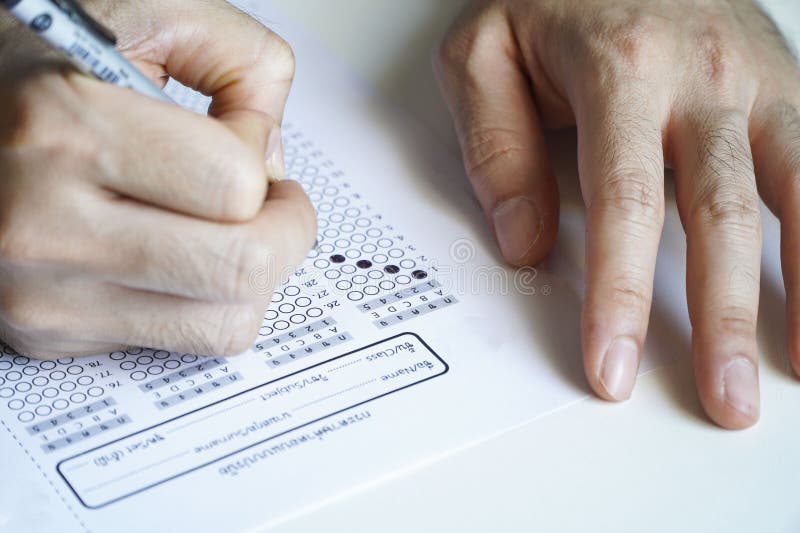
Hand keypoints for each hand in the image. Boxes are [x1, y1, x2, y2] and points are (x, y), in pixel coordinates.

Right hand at [0, 0, 315, 358]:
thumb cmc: (43, 67)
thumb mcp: (146, 13)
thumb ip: (242, 61)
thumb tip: (273, 163)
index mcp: (64, 124)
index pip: (234, 187)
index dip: (266, 170)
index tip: (257, 158)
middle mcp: (41, 220)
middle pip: (239, 270)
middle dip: (285, 236)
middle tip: (276, 210)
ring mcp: (38, 290)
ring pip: (219, 325)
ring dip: (249, 279)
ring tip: (228, 233)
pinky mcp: (44, 331)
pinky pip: (174, 341)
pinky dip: (196, 302)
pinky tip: (172, 256)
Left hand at [435, 0, 799, 427]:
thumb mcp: (482, 52)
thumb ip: (495, 146)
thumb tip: (525, 244)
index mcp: (621, 68)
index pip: (624, 202)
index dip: (620, 293)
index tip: (612, 365)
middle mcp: (703, 76)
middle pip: (720, 214)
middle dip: (722, 317)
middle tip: (723, 399)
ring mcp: (756, 80)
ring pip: (797, 192)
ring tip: (798, 364)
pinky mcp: (785, 85)